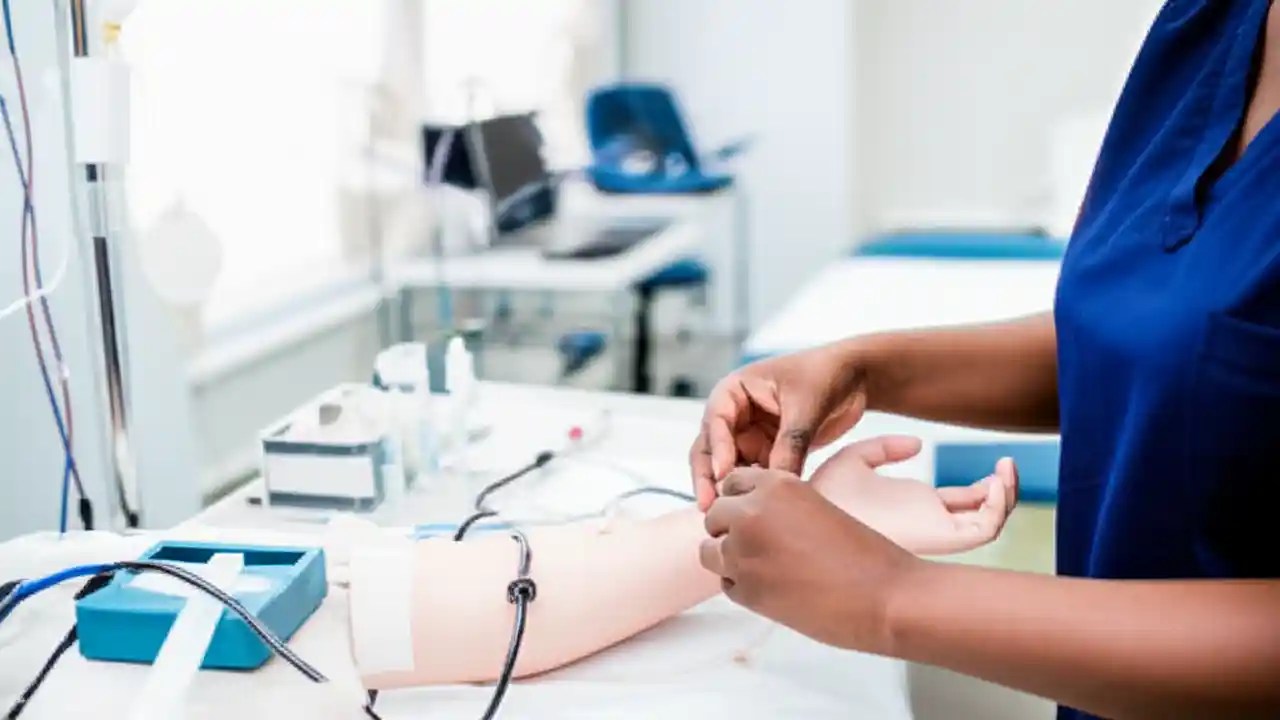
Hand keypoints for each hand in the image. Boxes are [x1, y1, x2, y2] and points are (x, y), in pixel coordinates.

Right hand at [690, 343, 868, 509]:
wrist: (854, 378)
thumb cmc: (825, 375)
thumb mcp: (805, 407)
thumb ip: (789, 444)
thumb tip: (773, 483)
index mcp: (734, 390)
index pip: (716, 420)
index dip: (718, 448)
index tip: (723, 474)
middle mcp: (735, 414)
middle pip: (710, 448)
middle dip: (708, 476)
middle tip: (708, 506)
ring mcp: (749, 434)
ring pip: (728, 466)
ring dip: (727, 488)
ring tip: (727, 514)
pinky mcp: (766, 452)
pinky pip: (752, 474)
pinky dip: (751, 490)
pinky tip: (753, 509)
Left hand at [699, 467, 920, 652]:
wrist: (884, 595)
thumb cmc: (862, 551)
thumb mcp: (815, 506)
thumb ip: (778, 504)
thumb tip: (745, 514)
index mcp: (775, 485)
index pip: (732, 483)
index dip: (743, 500)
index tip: (758, 516)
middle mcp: (751, 513)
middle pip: (715, 516)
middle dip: (731, 529)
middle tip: (764, 547)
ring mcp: (743, 553)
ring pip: (710, 551)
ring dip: (732, 558)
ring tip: (769, 567)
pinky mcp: (746, 591)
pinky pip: (727, 584)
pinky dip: (744, 587)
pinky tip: (777, 587)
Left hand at [810, 436, 1018, 555]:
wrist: (808, 516)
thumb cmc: (821, 495)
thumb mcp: (853, 461)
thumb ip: (883, 449)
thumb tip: (917, 444)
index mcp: (912, 506)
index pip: (960, 503)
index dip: (982, 486)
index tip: (996, 461)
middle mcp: (928, 521)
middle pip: (981, 514)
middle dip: (1003, 491)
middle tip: (1007, 464)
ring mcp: (935, 530)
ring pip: (988, 524)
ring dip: (1006, 496)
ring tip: (1007, 467)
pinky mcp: (938, 537)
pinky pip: (982, 531)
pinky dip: (997, 508)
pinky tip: (993, 483)